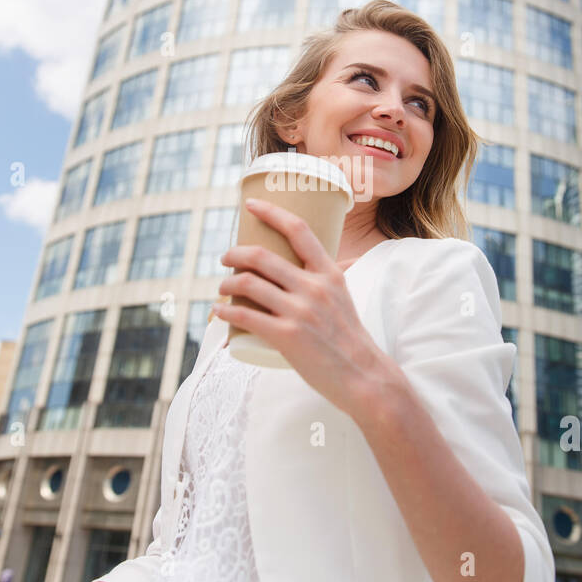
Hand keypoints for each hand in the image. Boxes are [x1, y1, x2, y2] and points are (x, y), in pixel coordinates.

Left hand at [214, 196, 384, 418]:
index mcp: (329, 273)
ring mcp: (300, 312)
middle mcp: (314, 287)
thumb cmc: (351, 338)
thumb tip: (325, 261)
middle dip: (235, 253)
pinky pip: (245, 316)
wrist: (363, 377)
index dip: (271, 212)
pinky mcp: (287, 336)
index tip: (251, 205)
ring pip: (248, 284)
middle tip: (226, 258)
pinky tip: (218, 312)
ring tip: (221, 287)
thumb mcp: (344, 298)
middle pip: (262, 256)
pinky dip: (225, 312)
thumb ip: (330, 279)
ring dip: (226, 283)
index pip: (298, 230)